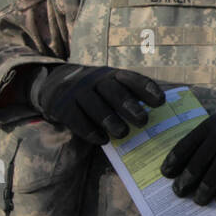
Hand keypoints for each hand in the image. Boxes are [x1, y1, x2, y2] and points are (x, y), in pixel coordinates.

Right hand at [28, 65, 164, 144]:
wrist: (54, 85)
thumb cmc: (94, 92)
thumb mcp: (110, 86)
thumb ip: (130, 96)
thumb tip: (161, 115)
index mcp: (112, 75)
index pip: (131, 78)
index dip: (146, 88)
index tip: (161, 101)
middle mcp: (94, 80)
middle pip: (113, 91)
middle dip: (129, 105)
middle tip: (143, 121)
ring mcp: (77, 92)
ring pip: (95, 105)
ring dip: (110, 119)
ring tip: (123, 133)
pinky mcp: (62, 106)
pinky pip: (76, 119)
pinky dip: (90, 130)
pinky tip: (102, 140)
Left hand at [160, 99, 215, 205]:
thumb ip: (210, 137)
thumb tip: (188, 164)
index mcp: (212, 123)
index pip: (187, 144)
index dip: (174, 160)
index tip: (166, 174)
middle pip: (198, 163)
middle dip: (186, 181)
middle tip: (178, 193)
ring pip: (215, 175)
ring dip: (204, 191)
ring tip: (199, 200)